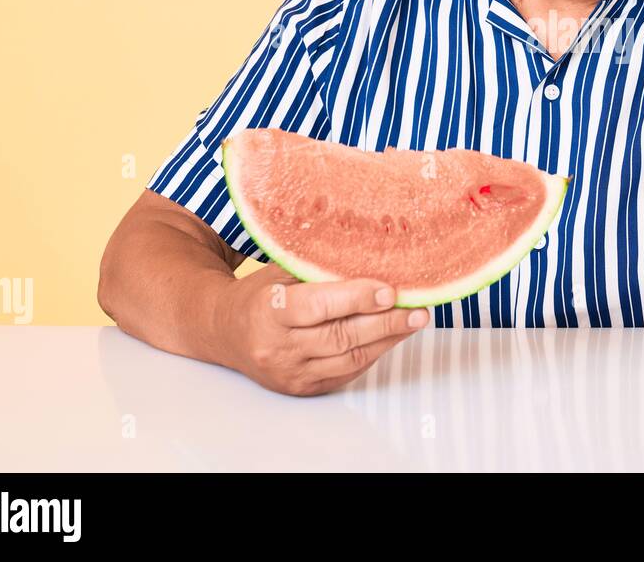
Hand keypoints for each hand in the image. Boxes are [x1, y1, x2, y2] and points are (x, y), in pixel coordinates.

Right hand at [218, 263, 428, 395]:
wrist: (224, 332)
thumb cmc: (260, 293)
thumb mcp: (281, 271)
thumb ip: (319, 268)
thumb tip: (373, 255)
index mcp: (269, 311)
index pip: (318, 307)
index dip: (356, 299)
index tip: (390, 290)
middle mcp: (277, 347)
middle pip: (340, 337)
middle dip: (385, 323)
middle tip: (419, 310)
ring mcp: (289, 373)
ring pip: (349, 359)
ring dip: (387, 339)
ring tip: (414, 321)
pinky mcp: (301, 388)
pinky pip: (346, 373)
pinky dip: (373, 353)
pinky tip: (391, 336)